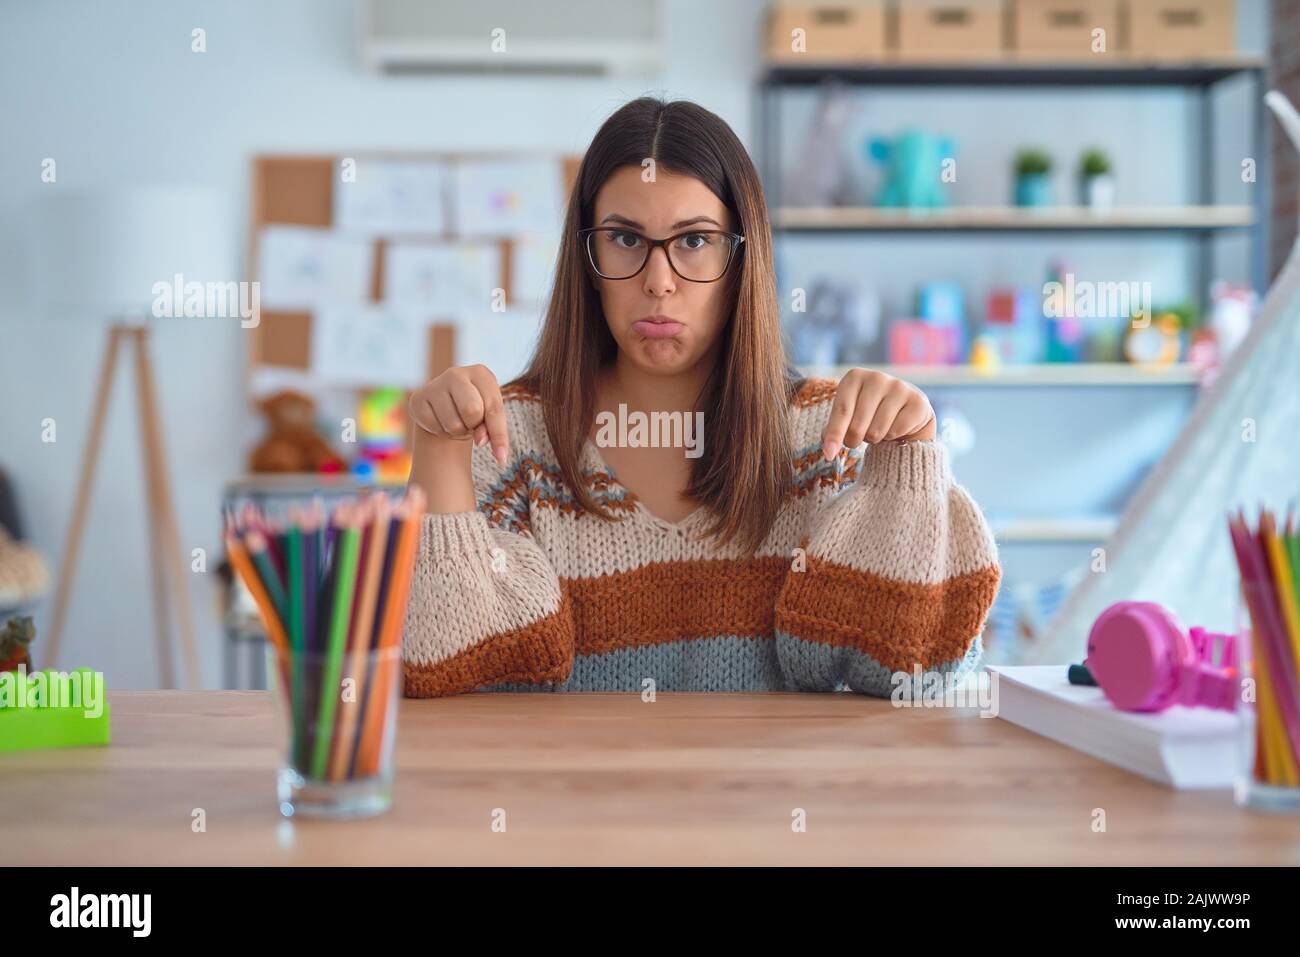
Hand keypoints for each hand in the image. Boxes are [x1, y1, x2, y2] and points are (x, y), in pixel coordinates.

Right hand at [408, 364, 509, 466]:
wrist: (448, 409)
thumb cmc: (476, 412)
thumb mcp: (490, 418)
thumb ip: (492, 430)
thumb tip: (481, 441)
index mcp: (481, 373)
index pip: (494, 408)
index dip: (499, 435)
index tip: (502, 458)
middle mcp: (456, 373)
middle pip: (472, 411)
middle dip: (474, 426)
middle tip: (471, 424)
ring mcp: (434, 384)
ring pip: (453, 423)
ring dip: (457, 431)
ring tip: (457, 422)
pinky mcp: (418, 398)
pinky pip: (434, 426)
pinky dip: (441, 432)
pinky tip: (442, 422)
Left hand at [821, 368, 935, 460]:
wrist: (905, 413)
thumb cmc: (869, 415)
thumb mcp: (848, 416)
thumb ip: (834, 429)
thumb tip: (828, 450)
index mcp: (854, 377)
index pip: (842, 411)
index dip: (834, 435)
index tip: (828, 454)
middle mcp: (877, 377)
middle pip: (857, 425)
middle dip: (855, 439)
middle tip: (861, 437)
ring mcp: (900, 387)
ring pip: (876, 431)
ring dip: (875, 438)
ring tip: (880, 428)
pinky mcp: (917, 402)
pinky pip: (896, 431)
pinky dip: (894, 436)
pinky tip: (896, 426)